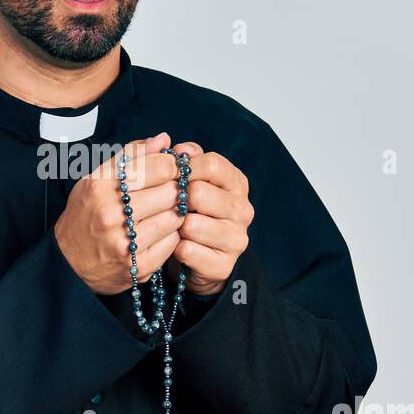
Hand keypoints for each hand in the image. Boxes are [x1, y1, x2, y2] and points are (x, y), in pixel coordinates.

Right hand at [54, 131, 187, 295]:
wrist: (67, 261)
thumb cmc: (86, 213)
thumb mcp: (98, 178)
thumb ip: (131, 155)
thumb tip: (164, 139)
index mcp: (100, 186)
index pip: (158, 167)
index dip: (173, 165)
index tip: (174, 168)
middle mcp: (111, 214)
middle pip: (171, 192)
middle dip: (176, 188)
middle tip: (172, 190)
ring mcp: (125, 242)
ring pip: (175, 217)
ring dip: (175, 212)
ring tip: (163, 211)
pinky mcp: (138, 266)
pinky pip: (173, 242)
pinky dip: (171, 234)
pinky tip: (159, 232)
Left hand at [162, 141, 253, 296]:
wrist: (198, 258)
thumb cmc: (191, 212)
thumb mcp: (191, 181)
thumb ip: (187, 160)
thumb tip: (180, 149)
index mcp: (236, 183)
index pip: (211, 164)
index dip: (184, 168)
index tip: (170, 176)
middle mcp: (243, 209)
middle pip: (199, 193)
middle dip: (177, 200)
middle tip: (171, 207)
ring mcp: (237, 238)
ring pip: (192, 225)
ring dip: (175, 227)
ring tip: (175, 229)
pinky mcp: (224, 265)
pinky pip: (188, 251)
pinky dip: (176, 250)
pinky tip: (178, 248)